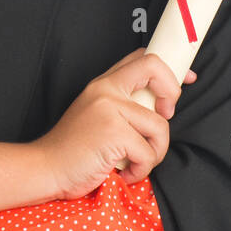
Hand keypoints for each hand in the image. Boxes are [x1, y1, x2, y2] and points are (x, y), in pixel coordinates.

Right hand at [30, 49, 196, 200]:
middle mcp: (105, 90)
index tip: (184, 80)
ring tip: (134, 162)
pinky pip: (148, 153)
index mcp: (102, 84)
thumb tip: (158, 107)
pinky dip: (140, 170)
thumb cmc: (72, 150)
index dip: (169, 69)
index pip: (141, 57)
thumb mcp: (96, 117)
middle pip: (155, 67)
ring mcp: (109, 109)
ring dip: (154, 152)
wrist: (45, 169)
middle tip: (164, 116)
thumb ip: (121, 107)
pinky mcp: (114, 133)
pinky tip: (123, 173)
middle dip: (172, 92)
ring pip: (160, 126)